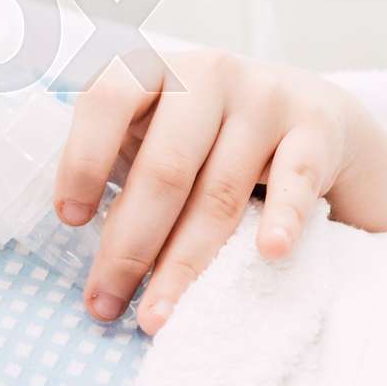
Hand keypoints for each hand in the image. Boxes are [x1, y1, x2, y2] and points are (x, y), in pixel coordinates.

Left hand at [54, 49, 386, 334]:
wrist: (308, 111)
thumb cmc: (204, 131)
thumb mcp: (154, 125)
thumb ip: (116, 155)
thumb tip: (73, 230)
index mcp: (152, 70)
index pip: (105, 102)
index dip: (82, 160)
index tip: (70, 219)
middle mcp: (206, 75)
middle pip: (163, 168)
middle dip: (128, 246)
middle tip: (105, 303)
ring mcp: (264, 98)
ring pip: (218, 192)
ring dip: (184, 263)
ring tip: (158, 315)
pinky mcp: (316, 128)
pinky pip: (295, 179)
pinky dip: (282, 218)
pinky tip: (269, 252)